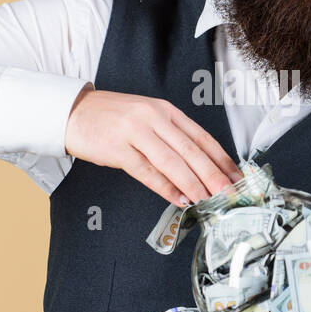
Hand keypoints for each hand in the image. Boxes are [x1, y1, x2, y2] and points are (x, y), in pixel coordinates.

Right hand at [63, 85, 244, 206]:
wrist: (73, 112)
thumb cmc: (113, 118)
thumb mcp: (147, 118)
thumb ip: (171, 137)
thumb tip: (200, 167)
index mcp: (166, 111)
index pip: (202, 137)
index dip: (222, 159)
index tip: (237, 177)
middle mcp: (154, 118)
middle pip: (191, 150)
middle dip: (213, 174)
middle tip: (229, 193)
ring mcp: (135, 132)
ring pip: (172, 162)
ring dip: (192, 183)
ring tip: (208, 200)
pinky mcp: (117, 148)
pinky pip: (147, 172)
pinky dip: (165, 187)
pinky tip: (179, 199)